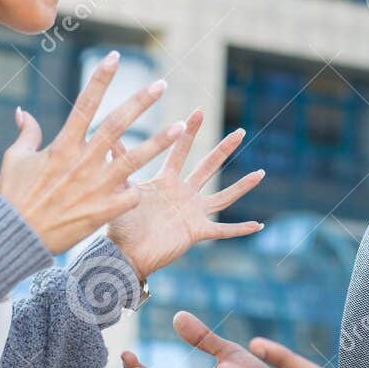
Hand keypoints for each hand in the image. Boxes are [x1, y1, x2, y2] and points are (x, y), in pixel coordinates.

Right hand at [0, 52, 183, 255]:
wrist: (16, 238)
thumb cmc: (14, 198)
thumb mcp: (15, 160)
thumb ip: (28, 134)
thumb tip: (24, 112)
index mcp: (62, 145)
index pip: (85, 104)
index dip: (101, 79)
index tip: (115, 58)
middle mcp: (83, 161)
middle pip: (118, 124)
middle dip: (141, 102)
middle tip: (162, 85)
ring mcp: (96, 186)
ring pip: (135, 158)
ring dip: (159, 141)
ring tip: (181, 126)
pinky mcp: (103, 210)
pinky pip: (130, 196)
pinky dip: (137, 191)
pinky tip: (145, 189)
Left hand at [104, 110, 264, 278]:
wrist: (124, 256)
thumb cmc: (118, 225)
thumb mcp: (120, 190)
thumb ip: (119, 164)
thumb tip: (108, 137)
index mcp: (166, 181)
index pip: (180, 150)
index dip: (190, 131)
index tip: (199, 111)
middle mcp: (183, 194)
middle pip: (209, 166)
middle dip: (224, 149)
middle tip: (240, 132)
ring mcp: (192, 213)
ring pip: (223, 196)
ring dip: (242, 186)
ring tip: (260, 173)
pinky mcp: (197, 232)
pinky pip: (223, 230)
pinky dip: (240, 228)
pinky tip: (258, 225)